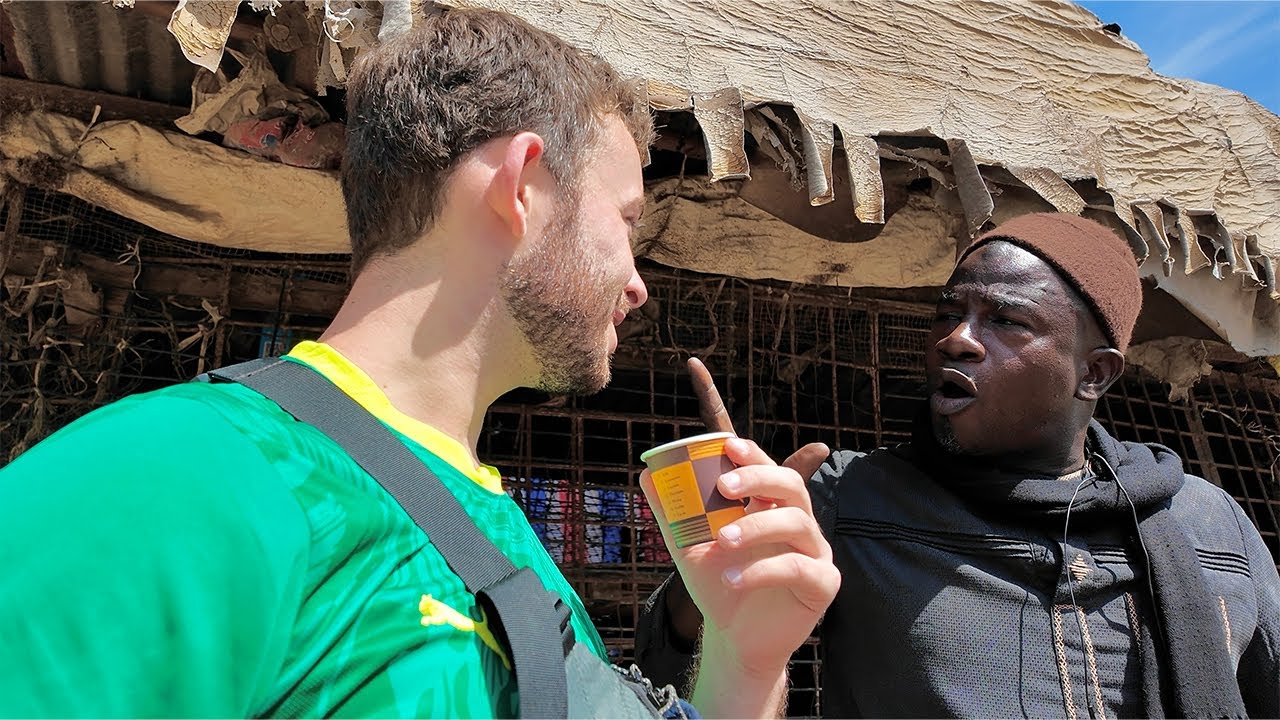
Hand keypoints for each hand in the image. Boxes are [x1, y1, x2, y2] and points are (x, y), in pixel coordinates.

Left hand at [640, 438, 839, 679]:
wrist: (732, 638)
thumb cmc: (718, 585)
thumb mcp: (690, 546)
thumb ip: (673, 512)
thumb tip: (647, 473)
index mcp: (772, 508)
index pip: (769, 469)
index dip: (752, 455)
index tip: (727, 446)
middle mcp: (799, 524)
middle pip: (792, 485)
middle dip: (758, 479)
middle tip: (722, 486)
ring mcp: (815, 552)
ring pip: (797, 523)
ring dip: (756, 527)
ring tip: (722, 541)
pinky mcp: (823, 584)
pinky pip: (799, 567)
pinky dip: (762, 570)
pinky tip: (732, 579)